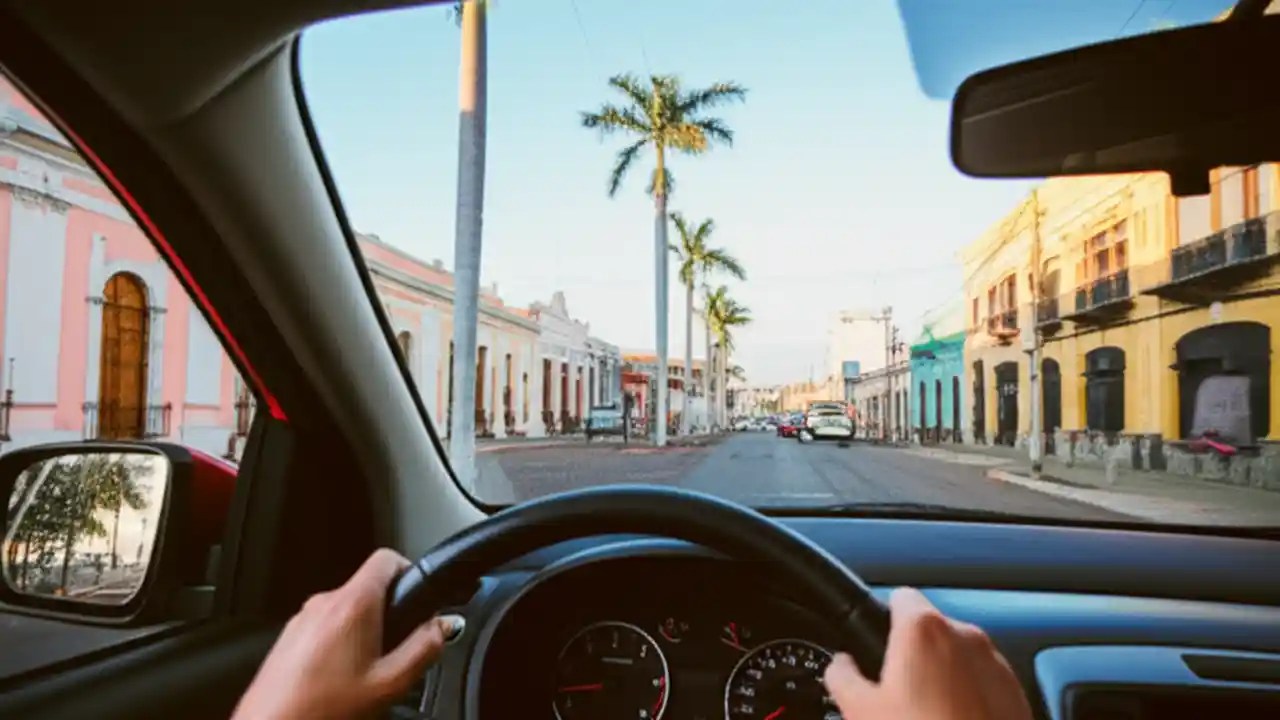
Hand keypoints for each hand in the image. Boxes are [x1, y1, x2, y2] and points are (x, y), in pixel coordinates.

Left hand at [232, 548, 459, 719]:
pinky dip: (339, 645)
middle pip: (368, 588)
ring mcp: (302, 620)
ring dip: (363, 633)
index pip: (387, 559)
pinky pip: (325, 628)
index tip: (417, 598)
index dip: (409, 572)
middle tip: (395, 651)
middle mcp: (323, 603)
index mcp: (352, 605)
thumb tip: (442, 628)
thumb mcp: (389, 684)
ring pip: (347, 610)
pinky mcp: (289, 638)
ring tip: (364, 673)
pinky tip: (339, 680)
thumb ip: (424, 649)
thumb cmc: (320, 711)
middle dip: (388, 615)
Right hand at [823, 587, 1031, 719]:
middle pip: (929, 631)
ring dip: (944, 677)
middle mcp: (965, 636)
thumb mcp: (860, 710)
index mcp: (923, 629)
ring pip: (959, 658)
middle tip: (897, 694)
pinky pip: (984, 684)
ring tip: (928, 716)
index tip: (875, 644)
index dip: (882, 619)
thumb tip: (840, 667)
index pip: (898, 597)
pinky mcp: (1017, 694)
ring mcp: (996, 664)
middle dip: (913, 656)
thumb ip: (842, 676)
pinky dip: (970, 697)